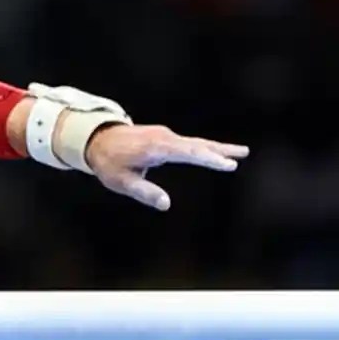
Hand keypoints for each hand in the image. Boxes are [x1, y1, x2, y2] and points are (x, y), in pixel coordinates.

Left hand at [84, 124, 248, 210]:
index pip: (186, 153)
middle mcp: (162, 138)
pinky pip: (189, 143)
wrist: (96, 138)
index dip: (207, 158)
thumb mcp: (121, 181)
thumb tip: (166, 204)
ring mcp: (164, 135)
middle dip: (219, 150)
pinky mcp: (164, 137)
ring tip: (241, 152)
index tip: (226, 164)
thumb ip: (143, 192)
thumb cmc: (109, 162)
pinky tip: (217, 153)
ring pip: (195, 142)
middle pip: (195, 145)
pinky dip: (205, 147)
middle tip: (242, 154)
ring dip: (217, 147)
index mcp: (154, 148)